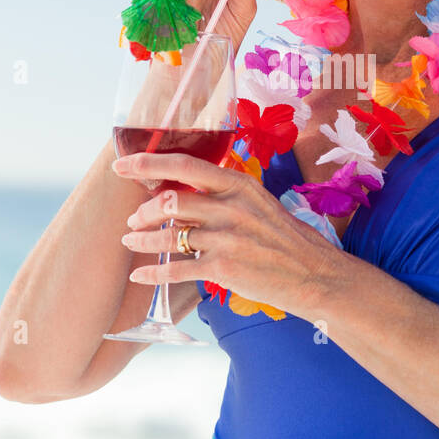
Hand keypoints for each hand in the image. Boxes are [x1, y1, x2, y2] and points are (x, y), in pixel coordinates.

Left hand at [111, 151, 341, 317]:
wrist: (316, 275)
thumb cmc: (286, 239)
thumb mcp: (260, 203)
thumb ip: (225, 193)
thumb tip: (183, 189)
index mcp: (240, 184)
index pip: (185, 166)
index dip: (148, 163)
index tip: (122, 164)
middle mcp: (232, 208)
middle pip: (171, 202)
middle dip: (143, 211)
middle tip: (132, 219)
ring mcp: (228, 239)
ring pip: (169, 236)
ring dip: (142, 240)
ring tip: (130, 242)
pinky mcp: (224, 269)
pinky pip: (177, 269)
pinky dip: (153, 273)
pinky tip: (140, 275)